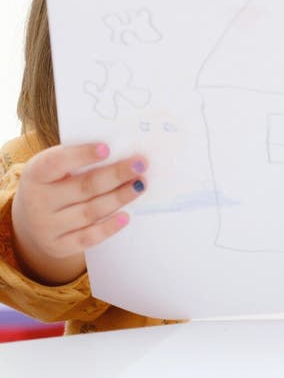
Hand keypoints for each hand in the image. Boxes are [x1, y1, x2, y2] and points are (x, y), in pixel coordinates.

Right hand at [11, 142, 146, 285]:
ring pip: (89, 212)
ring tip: (139, 185)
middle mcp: (38, 202)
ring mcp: (47, 227)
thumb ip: (78, 158)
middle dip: (116, 175)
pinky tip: (126, 216)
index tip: (107, 148)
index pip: (58, 162)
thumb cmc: (52, 180)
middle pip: (83, 187)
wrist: (29, 217)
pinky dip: (108, 227)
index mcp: (36, 173)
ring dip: (119, 198)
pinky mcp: (58, 247)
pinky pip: (87, 238)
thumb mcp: (54, 164)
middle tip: (141, 164)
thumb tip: (119, 153)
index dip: (82, 155)